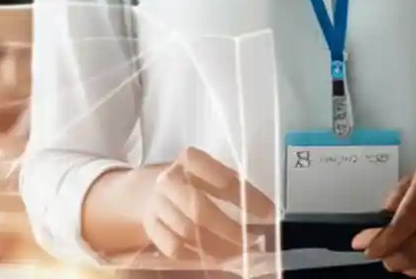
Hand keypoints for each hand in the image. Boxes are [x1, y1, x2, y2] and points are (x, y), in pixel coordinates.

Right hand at [140, 147, 275, 262]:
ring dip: (217, 246)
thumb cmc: (189, 180)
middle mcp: (170, 179)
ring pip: (188, 232)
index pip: (222, 178)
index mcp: (190, 159)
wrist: (145, 189)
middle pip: (200, 209)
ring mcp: (157, 204)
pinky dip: (196, 255)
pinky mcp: (151, 226)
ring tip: (237, 251)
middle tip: (252, 241)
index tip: (270, 214)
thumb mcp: (208, 172)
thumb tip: (267, 211)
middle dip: (230, 230)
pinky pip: (174, 248)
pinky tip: (212, 256)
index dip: (248, 198)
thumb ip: (232, 186)